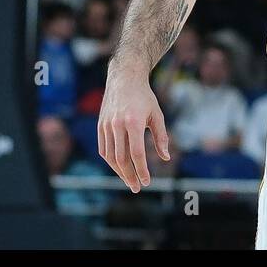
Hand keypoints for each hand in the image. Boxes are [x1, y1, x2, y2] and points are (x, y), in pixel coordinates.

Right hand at [98, 59, 170, 192]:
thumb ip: (161, 137)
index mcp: (134, 121)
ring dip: (119, 171)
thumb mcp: (157, 115)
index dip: (141, 170)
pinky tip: (119, 168)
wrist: (124, 79)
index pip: (136, 153)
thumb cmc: (144, 97)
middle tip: (137, 187)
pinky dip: (111, 161)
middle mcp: (117, 124)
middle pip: (121, 158)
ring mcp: (106, 125)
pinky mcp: (100, 125)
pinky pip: (103, 149)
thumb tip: (165, 158)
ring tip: (129, 180)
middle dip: (130, 176)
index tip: (147, 182)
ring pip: (110, 156)